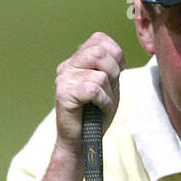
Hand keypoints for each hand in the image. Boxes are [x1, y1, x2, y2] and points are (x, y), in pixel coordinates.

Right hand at [42, 33, 125, 180]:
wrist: (81, 141)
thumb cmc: (96, 115)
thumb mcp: (109, 87)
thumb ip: (111, 67)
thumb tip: (115, 53)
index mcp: (77, 60)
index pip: (99, 39)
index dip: (116, 55)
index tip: (116, 75)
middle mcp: (68, 66)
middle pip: (99, 51)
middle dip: (114, 71)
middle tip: (109, 90)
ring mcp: (64, 79)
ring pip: (99, 72)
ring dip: (108, 91)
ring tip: (100, 103)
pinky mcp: (64, 94)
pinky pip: (94, 89)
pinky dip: (103, 102)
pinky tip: (97, 109)